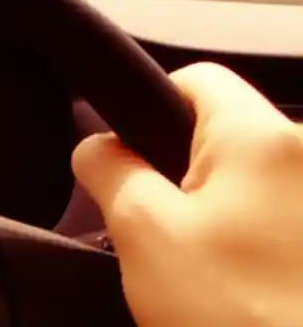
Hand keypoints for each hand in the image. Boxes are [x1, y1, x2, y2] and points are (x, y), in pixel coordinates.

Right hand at [73, 63, 302, 326]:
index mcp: (265, 136)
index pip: (194, 79)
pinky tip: (248, 295)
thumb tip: (98, 148)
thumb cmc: (240, 316)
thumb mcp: (144, 233)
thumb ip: (110, 170)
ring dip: (227, 222)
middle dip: (188, 182)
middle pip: (227, 140)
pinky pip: (286, 225)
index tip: (134, 170)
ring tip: (215, 280)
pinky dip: (262, 251)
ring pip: (256, 189)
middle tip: (170, 240)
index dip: (148, 115)